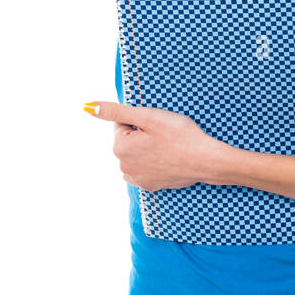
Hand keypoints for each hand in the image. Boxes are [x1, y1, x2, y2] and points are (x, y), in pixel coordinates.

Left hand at [85, 101, 227, 191]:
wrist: (206, 161)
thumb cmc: (180, 135)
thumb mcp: (147, 116)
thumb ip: (116, 111)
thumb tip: (89, 107)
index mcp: (120, 148)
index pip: (122, 124)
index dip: (140, 121)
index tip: (156, 126)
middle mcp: (124, 167)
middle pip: (128, 141)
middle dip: (142, 135)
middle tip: (164, 136)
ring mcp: (137, 179)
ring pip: (136, 154)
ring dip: (147, 149)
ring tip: (167, 147)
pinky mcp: (150, 186)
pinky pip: (145, 168)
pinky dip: (153, 162)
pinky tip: (168, 159)